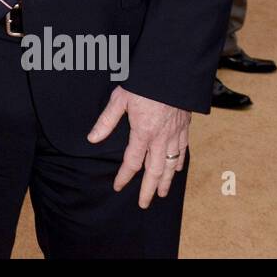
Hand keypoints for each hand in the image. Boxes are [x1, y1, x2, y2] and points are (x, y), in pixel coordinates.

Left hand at [88, 86, 190, 207]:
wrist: (172, 72)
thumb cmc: (144, 83)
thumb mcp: (120, 99)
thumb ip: (106, 121)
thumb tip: (92, 139)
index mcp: (143, 132)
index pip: (132, 162)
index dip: (124, 176)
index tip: (118, 186)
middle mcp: (160, 138)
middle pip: (154, 171)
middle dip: (148, 189)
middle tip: (143, 204)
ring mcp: (175, 134)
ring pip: (170, 164)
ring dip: (166, 181)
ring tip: (161, 194)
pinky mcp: (184, 128)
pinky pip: (182, 150)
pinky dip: (179, 163)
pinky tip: (176, 169)